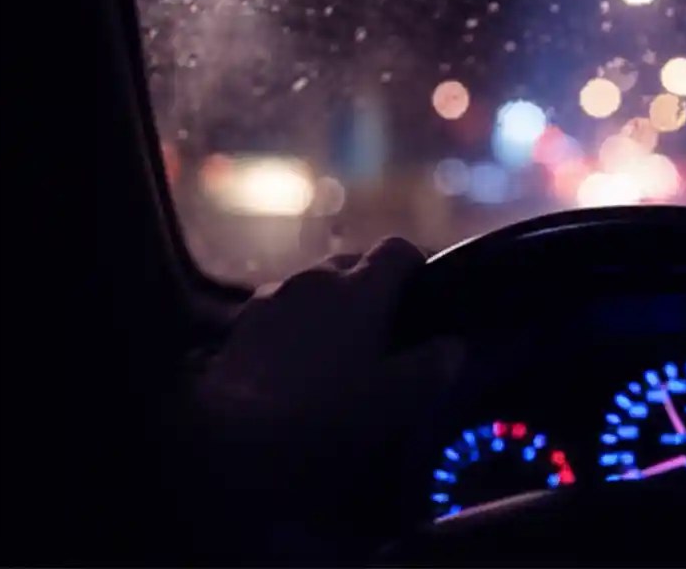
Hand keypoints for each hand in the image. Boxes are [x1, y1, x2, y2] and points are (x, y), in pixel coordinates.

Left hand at [198, 236, 424, 427]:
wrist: (230, 436)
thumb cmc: (325, 413)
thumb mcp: (396, 400)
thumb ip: (433, 367)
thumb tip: (455, 346)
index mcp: (360, 288)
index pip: (399, 249)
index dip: (418, 265)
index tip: (427, 295)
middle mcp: (315, 278)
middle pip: (353, 264)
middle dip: (371, 288)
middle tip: (385, 330)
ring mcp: (271, 296)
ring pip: (313, 288)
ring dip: (330, 308)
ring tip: (337, 351)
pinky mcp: (239, 324)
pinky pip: (280, 312)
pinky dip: (296, 328)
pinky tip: (296, 366)